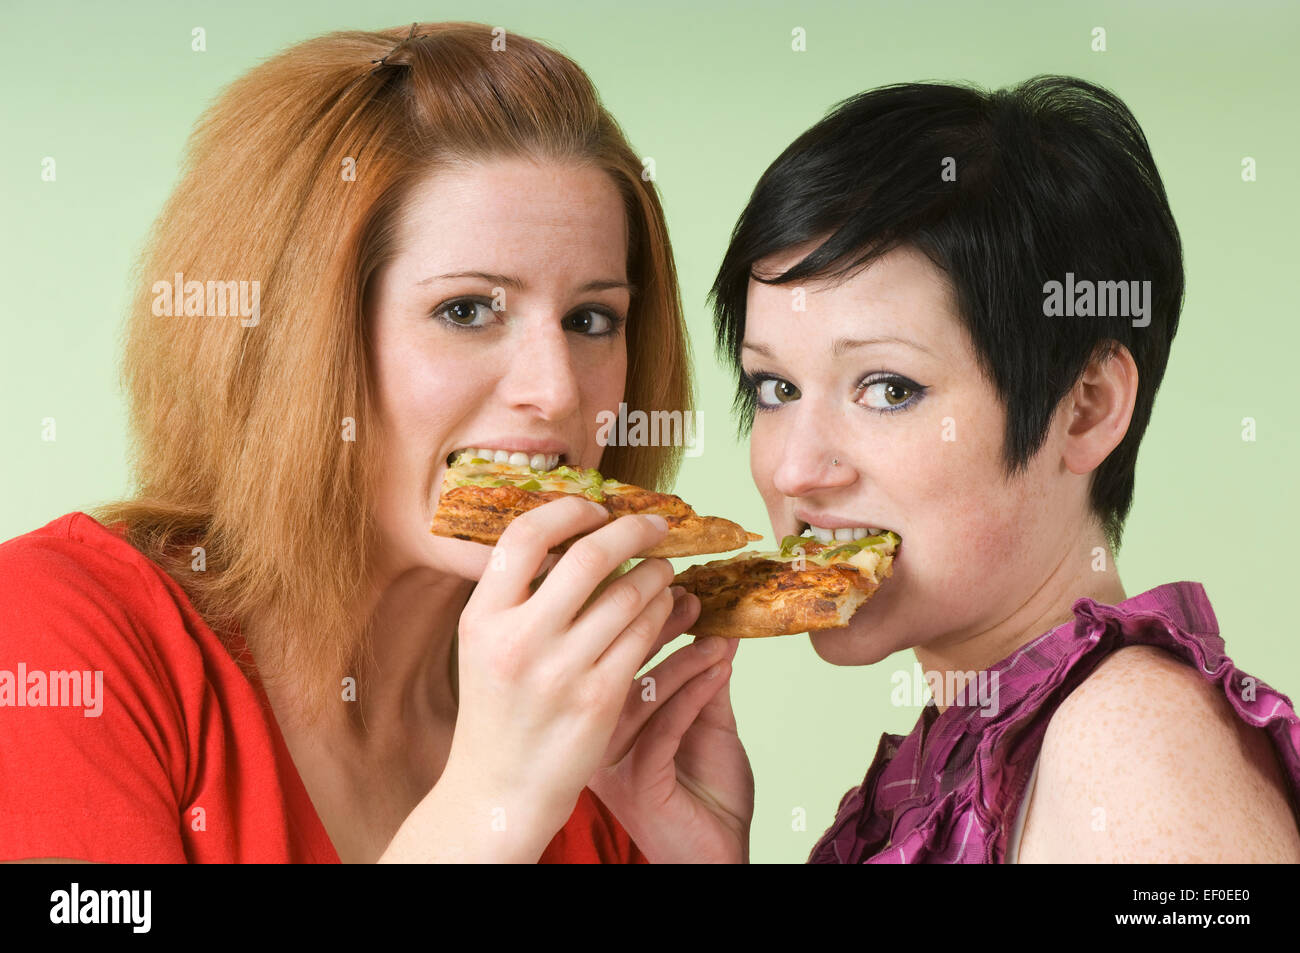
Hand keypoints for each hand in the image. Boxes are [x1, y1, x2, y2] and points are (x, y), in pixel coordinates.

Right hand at [440, 496, 680, 860]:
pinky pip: (645, 634)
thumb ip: (515, 591)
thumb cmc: (498, 706)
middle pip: (589, 555)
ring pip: (630, 594)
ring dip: (656, 572)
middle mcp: (519, 639)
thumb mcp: (484, 641)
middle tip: (655, 525)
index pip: (525, 536)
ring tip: (663, 569)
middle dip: (632, 530)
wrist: (501, 788)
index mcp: (483, 617)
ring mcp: (561, 670)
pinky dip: (663, 611)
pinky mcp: (600, 698)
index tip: (595, 509)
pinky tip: (666, 606)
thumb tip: (568, 529)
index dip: (568, 510)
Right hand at [588, 592, 754, 862]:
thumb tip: (717, 625)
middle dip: (655, 630)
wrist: (720, 858)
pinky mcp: (637, 782)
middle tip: (692, 600)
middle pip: (612, 671)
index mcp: (602, 722)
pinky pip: (662, 726)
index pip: (609, 659)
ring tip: (714, 635)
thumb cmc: (709, 795)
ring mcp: (613, 763)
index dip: (639, 621)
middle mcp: (596, 741)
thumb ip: (705, 679)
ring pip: (635, 696)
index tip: (673, 588)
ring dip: (679, 660)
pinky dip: (692, 691)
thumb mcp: (709, 724)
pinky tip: (716, 668)